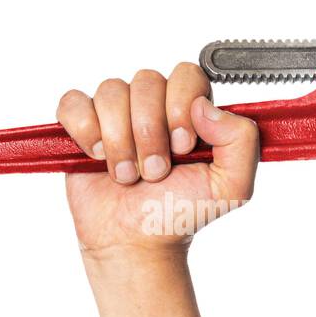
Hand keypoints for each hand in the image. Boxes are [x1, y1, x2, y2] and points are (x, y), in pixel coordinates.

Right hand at [56, 64, 259, 253]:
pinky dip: (84, 129)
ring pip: (111, 91)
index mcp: (189, 109)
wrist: (137, 242)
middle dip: (149, 132)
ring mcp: (115, 113)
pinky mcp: (81, 126)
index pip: (186, 74)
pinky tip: (97, 157)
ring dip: (119, 140)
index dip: (180, 107)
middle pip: (146, 81)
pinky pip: (73, 102)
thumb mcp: (232, 186)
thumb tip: (204, 107)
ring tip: (126, 175)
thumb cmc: (180, 213)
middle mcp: (153, 104)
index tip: (182, 147)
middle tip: (154, 171)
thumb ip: (242, 141)